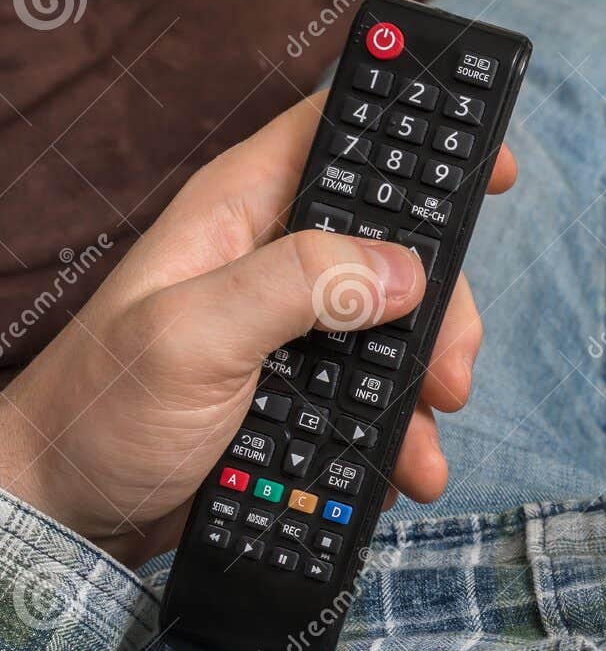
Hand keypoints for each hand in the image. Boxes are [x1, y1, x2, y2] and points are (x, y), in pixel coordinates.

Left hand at [0, 92, 516, 563]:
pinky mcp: (303, 392)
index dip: (419, 138)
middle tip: (450, 370)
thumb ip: (296, 286)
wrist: (68, 512)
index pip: (343, 139)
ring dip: (426, 386)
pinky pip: (378, 399)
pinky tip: (403, 469)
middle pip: (400, 250)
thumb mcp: (192, 335)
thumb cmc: (100, 412)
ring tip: (424, 442)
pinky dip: (401, 436)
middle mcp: (276, 261)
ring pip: (401, 332)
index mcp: (243, 213)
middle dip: (441, 310)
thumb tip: (403, 270)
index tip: (492, 167)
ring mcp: (294, 329)